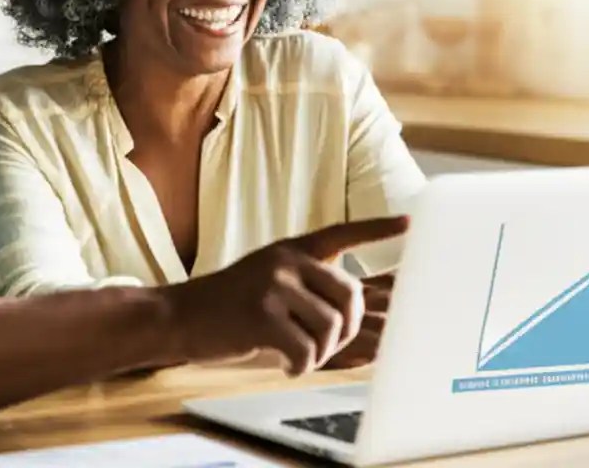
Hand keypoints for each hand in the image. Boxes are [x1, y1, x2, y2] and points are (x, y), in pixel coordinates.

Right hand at [161, 217, 408, 376]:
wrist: (180, 315)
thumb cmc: (228, 304)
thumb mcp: (266, 276)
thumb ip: (304, 281)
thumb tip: (350, 306)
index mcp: (291, 250)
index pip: (342, 232)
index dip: (376, 228)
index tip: (408, 223)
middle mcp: (287, 262)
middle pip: (350, 296)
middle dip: (347, 330)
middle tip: (325, 344)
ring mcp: (274, 287)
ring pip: (331, 328)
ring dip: (322, 352)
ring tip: (300, 355)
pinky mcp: (262, 316)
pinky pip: (306, 350)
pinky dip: (300, 366)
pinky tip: (285, 363)